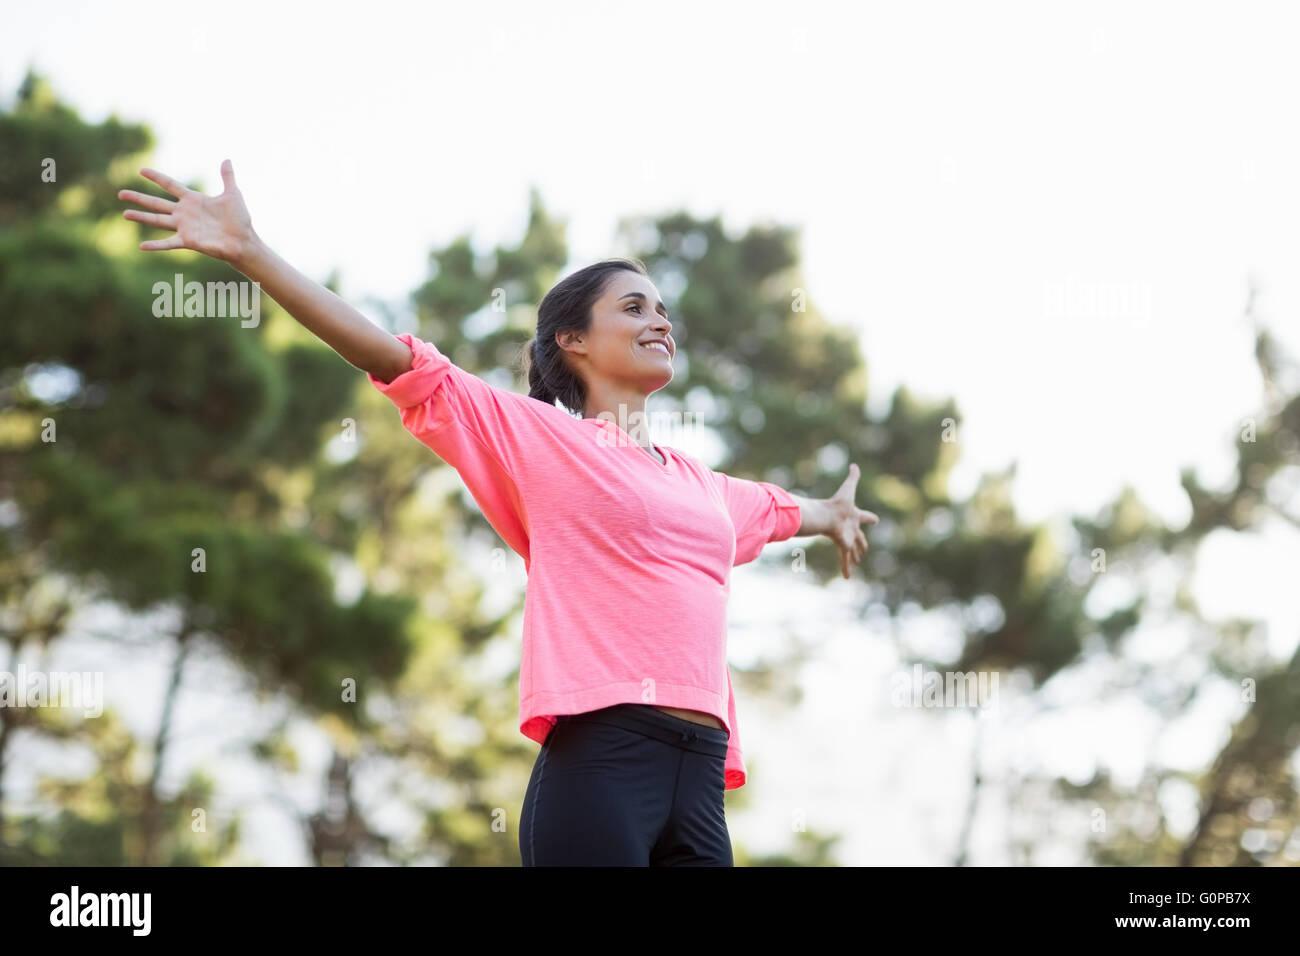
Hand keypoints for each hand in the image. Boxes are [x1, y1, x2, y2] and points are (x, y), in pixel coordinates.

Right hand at [118, 159, 255, 264]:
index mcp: (192, 200)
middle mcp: (184, 213)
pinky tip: (142, 246)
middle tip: (120, 193)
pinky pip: (168, 243)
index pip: (170, 185)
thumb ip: (227, 177)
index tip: (141, 170)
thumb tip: (227, 159)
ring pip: (157, 220)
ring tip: (125, 213)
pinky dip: (156, 245)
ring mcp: (184, 227)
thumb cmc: (239, 219)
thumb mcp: (233, 194)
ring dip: (141, 217)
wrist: (244, 241)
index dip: (157, 177)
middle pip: (157, 203)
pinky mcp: (188, 241)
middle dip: (139, 198)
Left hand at [827, 463, 878, 578]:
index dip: (870, 518)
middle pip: (858, 537)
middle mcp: (850, 528)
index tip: (875, 520)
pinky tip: (846, 578)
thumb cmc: (837, 503)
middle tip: (864, 549)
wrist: (825, 515)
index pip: (864, 517)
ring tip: (857, 562)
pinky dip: (845, 568)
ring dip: (854, 556)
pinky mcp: (843, 546)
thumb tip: (854, 463)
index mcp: (853, 516)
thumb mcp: (848, 488)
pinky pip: (845, 559)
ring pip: (853, 549)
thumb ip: (852, 477)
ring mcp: (847, 538)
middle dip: (861, 542)